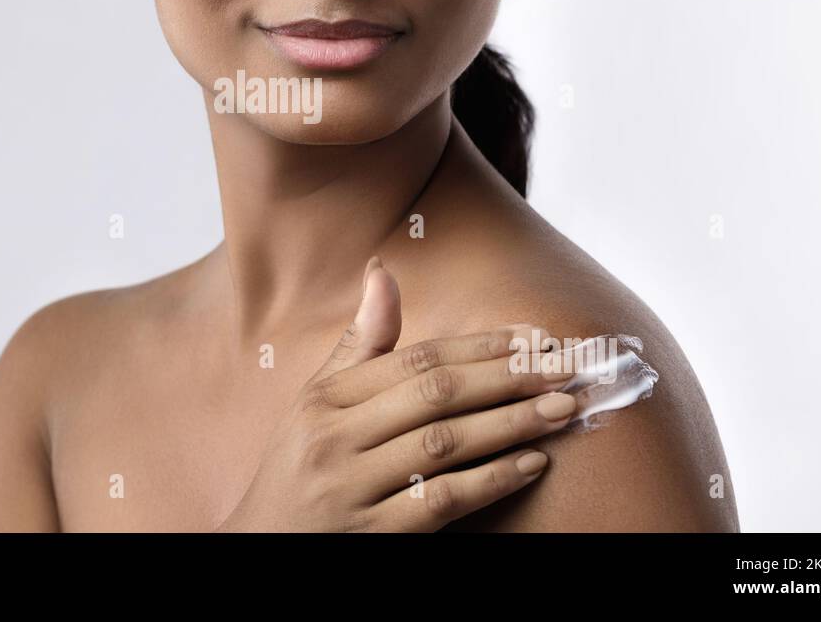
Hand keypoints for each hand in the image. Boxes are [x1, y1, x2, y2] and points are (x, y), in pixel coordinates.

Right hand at [216, 256, 575, 531]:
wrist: (255, 550)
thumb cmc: (297, 470)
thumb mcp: (315, 405)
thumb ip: (359, 345)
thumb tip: (383, 271)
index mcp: (325, 400)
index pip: (414, 359)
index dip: (479, 345)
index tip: (532, 335)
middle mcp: (335, 439)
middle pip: (435, 394)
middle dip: (507, 376)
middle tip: (564, 366)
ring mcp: (351, 490)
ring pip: (444, 444)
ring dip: (511, 423)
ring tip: (561, 408)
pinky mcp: (372, 538)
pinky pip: (441, 502)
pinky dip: (491, 480)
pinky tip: (531, 464)